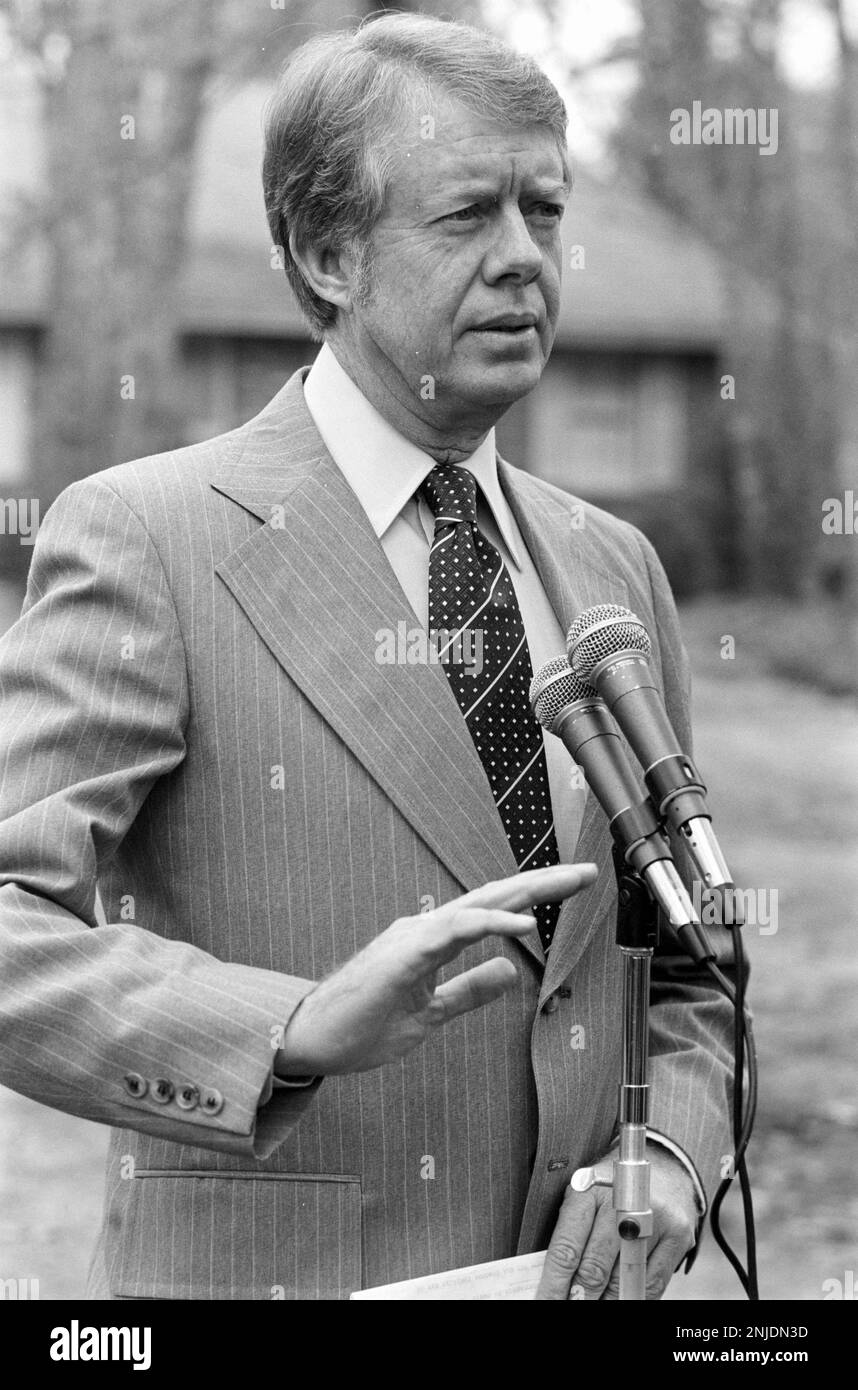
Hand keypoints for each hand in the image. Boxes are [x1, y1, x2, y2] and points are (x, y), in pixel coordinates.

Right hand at [275, 863, 596, 1075]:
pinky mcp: (402, 956)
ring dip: (525, 892)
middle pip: (494, 897)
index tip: (573, 889)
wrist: (309, 1042)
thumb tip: (510, 971)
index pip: (492, 912)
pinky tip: (520, 924)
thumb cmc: (360, 1027)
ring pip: (478, 904)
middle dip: (543, 883)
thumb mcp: (430, 1014)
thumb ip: (468, 991)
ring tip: (566, 882)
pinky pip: (452, 933)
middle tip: (588, 872)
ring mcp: (412, 938)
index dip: (533, 898)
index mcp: (431, 941)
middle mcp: (424, 930)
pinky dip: (488, 924)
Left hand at [535, 1144, 697, 1299]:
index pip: (567, 1247)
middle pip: (596, 1267)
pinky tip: (621, 1299)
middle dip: (580, 1296)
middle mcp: (623, 1201)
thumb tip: (557, 1281)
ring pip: (624, 1279)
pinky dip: (634, 1296)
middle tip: (571, 1305)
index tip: (547, 1301)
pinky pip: (653, 1282)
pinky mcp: (677, 1235)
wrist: (665, 1168)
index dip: (555, 1282)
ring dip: (607, 1300)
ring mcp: (655, 1218)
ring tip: (594, 1304)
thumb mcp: (584, 1196)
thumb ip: (570, 1234)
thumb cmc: (613, 1188)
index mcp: (590, 1189)